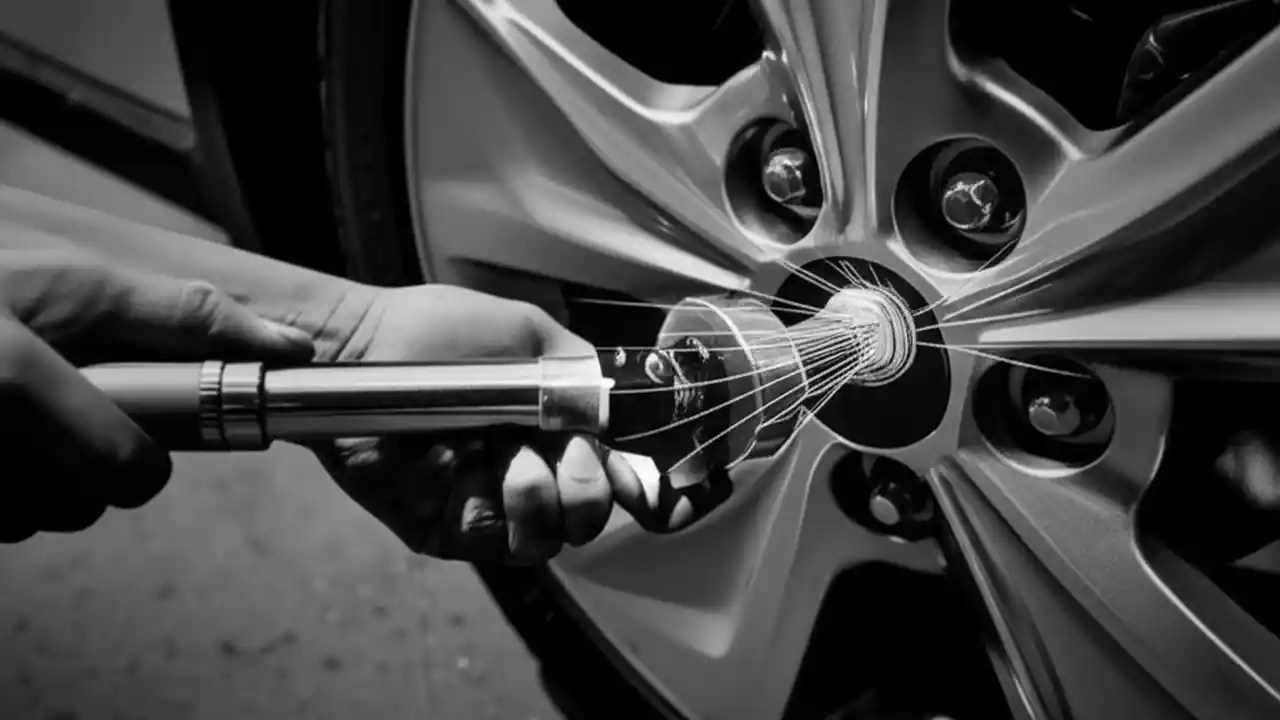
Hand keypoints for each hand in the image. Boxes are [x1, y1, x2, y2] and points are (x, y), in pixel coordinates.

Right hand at [0, 249, 314, 541]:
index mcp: (10, 369)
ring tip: (12, 423)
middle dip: (89, 474)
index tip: (140, 448)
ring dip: (36, 486)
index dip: (141, 465)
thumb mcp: (74, 284)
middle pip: (80, 505)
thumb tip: (292, 350)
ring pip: (30, 519)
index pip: (124, 469)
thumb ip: (184, 318)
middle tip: (65, 421)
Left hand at [309, 284, 663, 563]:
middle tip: (561, 454)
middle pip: (586, 521)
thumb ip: (581, 377)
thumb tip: (617, 422)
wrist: (365, 346)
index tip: (654, 496)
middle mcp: (529, 474)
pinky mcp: (440, 528)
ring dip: (533, 497)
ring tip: (503, 458)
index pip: (617, 481)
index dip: (644, 494)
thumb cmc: (440, 332)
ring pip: (540, 541)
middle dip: (585, 492)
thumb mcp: (530, 335)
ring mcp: (485, 505)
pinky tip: (449, 462)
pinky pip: (480, 538)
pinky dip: (473, 501)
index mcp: (558, 434)